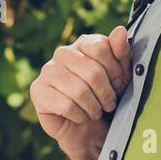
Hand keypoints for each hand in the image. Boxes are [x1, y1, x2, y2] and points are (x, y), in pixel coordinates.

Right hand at [30, 25, 132, 159]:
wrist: (88, 129)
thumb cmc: (104, 97)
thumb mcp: (121, 75)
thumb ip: (122, 52)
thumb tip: (120, 30)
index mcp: (83, 43)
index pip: (100, 47)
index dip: (115, 71)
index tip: (118, 83)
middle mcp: (62, 52)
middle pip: (92, 71)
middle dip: (106, 93)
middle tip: (109, 104)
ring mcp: (48, 71)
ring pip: (79, 90)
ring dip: (93, 107)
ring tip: (95, 111)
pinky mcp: (38, 91)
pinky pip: (66, 105)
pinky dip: (79, 116)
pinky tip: (80, 116)